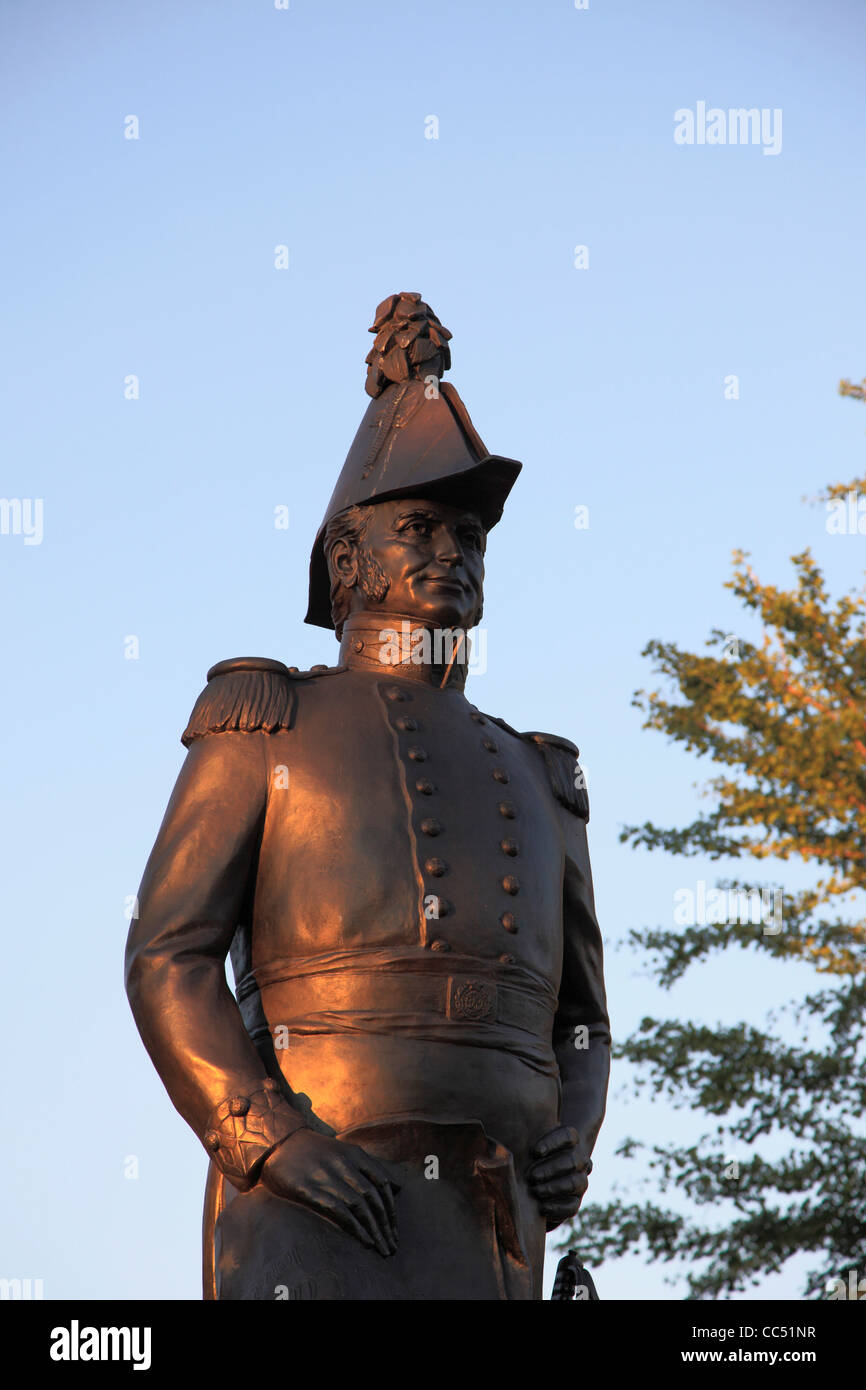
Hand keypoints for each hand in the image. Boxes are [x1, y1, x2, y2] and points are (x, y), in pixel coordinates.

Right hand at [260, 1128, 399, 1256]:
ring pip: (359, 1205)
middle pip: (373, 1197)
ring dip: (374, 1229)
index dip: (391, 1208)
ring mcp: (327, 1177)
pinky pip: (339, 1210)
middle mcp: (344, 1164)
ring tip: (382, 1248)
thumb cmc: (316, 1151)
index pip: (382, 1183)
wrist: (279, 1143)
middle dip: (386, 1224)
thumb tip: (399, 1186)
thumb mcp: (345, 1151)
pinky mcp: (310, 1190)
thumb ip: (370, 1168)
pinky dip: (355, 1226)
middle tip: (392, 1244)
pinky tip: (365, 1240)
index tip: (395, 1229)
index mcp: (354, 1154)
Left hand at [526, 1125, 590, 1230]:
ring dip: (555, 1187)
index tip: (534, 1152)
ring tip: (534, 1190)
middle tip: (532, 1176)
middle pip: (573, 1160)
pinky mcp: (574, 1202)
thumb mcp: (523, 1148)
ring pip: (576, 1182)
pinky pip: (573, 1206)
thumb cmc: (523, 1158)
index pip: (568, 1136)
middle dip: (552, 1168)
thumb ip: (522, 1141)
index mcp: (569, 1141)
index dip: (554, 1142)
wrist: (526, 1187)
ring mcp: (579, 1182)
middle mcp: (578, 1160)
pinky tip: (541, 1207)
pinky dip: (557, 1208)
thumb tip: (509, 1132)